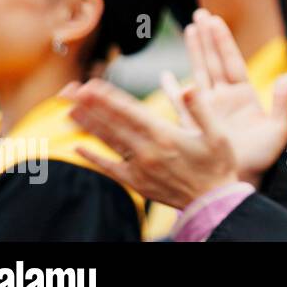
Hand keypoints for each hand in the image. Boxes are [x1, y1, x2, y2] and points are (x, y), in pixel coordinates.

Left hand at [68, 79, 239, 209]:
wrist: (214, 201)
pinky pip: (110, 168)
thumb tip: (189, 86)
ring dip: (87, 126)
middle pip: (112, 124)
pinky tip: (78, 149)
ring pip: (108, 142)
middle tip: (69, 91)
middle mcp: (147, 151)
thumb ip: (200, 108)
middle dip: (89, 106)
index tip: (90, 85)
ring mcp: (139, 168)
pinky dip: (93, 158)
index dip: (107, 97)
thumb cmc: (218, 165)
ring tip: (68, 111)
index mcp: (165, 135)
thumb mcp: (218, 134)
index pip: (129, 111)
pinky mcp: (136, 183)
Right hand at [174, 10, 286, 183]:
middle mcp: (224, 99)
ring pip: (198, 73)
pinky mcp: (193, 123)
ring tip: (189, 29)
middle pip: (213, 61)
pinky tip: (163, 76)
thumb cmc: (262, 159)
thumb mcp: (277, 129)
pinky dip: (171, 90)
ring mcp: (206, 109)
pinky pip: (180, 102)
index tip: (214, 20)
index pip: (231, 61)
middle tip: (200, 14)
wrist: (242, 182)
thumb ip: (280, 102)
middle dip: (206, 38)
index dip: (222, 41)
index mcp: (243, 96)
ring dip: (194, 52)